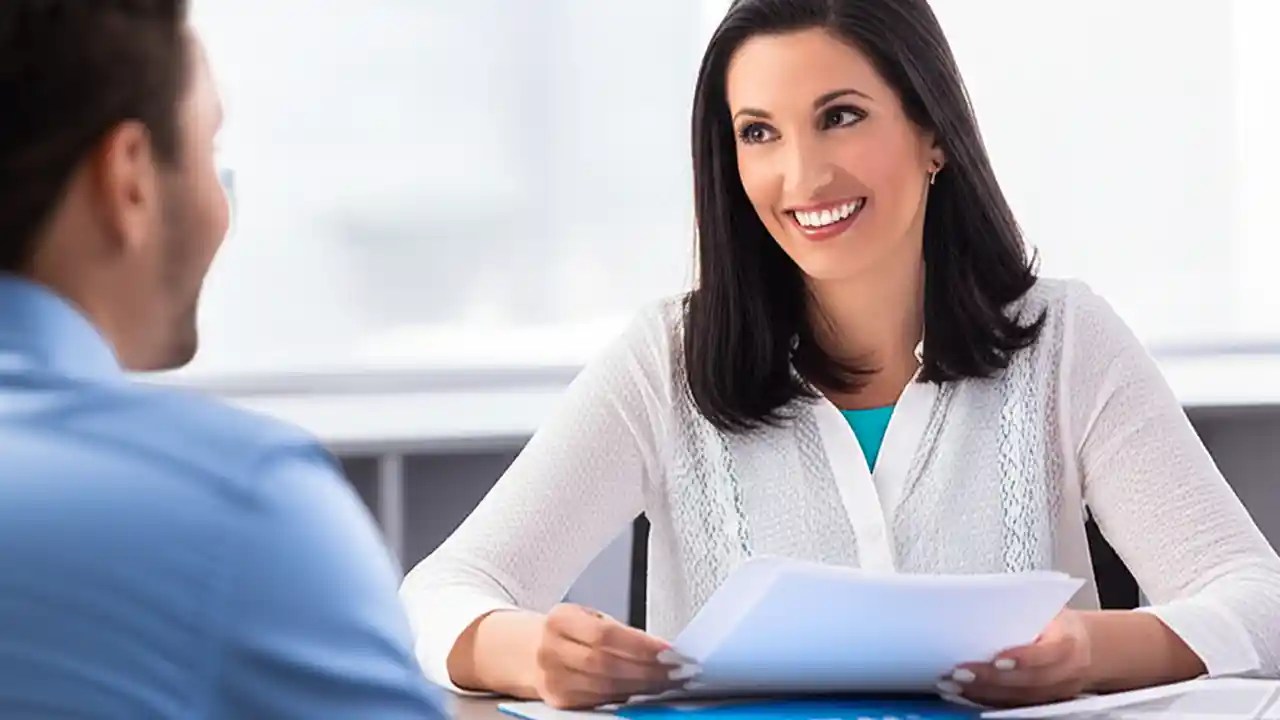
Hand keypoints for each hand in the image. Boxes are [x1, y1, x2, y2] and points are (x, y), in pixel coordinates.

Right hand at [533, 603, 694, 708]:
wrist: (529, 651)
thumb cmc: (568, 631)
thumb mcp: (588, 617)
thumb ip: (620, 631)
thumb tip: (661, 648)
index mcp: (560, 619)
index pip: (605, 634)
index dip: (640, 645)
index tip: (669, 651)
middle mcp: (551, 649)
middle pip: (606, 664)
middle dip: (647, 669)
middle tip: (676, 670)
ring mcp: (552, 678)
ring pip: (604, 686)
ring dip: (642, 686)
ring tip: (666, 681)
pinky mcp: (558, 700)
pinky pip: (598, 700)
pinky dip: (625, 695)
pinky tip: (643, 691)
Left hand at [938, 610, 1092, 707]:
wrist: (1084, 647)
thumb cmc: (1058, 623)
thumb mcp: (1047, 608)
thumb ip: (1024, 608)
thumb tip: (982, 598)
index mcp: (1068, 642)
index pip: (1048, 654)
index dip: (1024, 659)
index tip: (997, 659)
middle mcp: (1065, 672)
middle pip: (1029, 681)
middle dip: (992, 678)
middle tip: (961, 672)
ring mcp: (1055, 690)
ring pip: (1019, 697)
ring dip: (983, 692)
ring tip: (954, 684)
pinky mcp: (1042, 701)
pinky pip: (1013, 704)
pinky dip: (986, 700)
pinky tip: (964, 693)